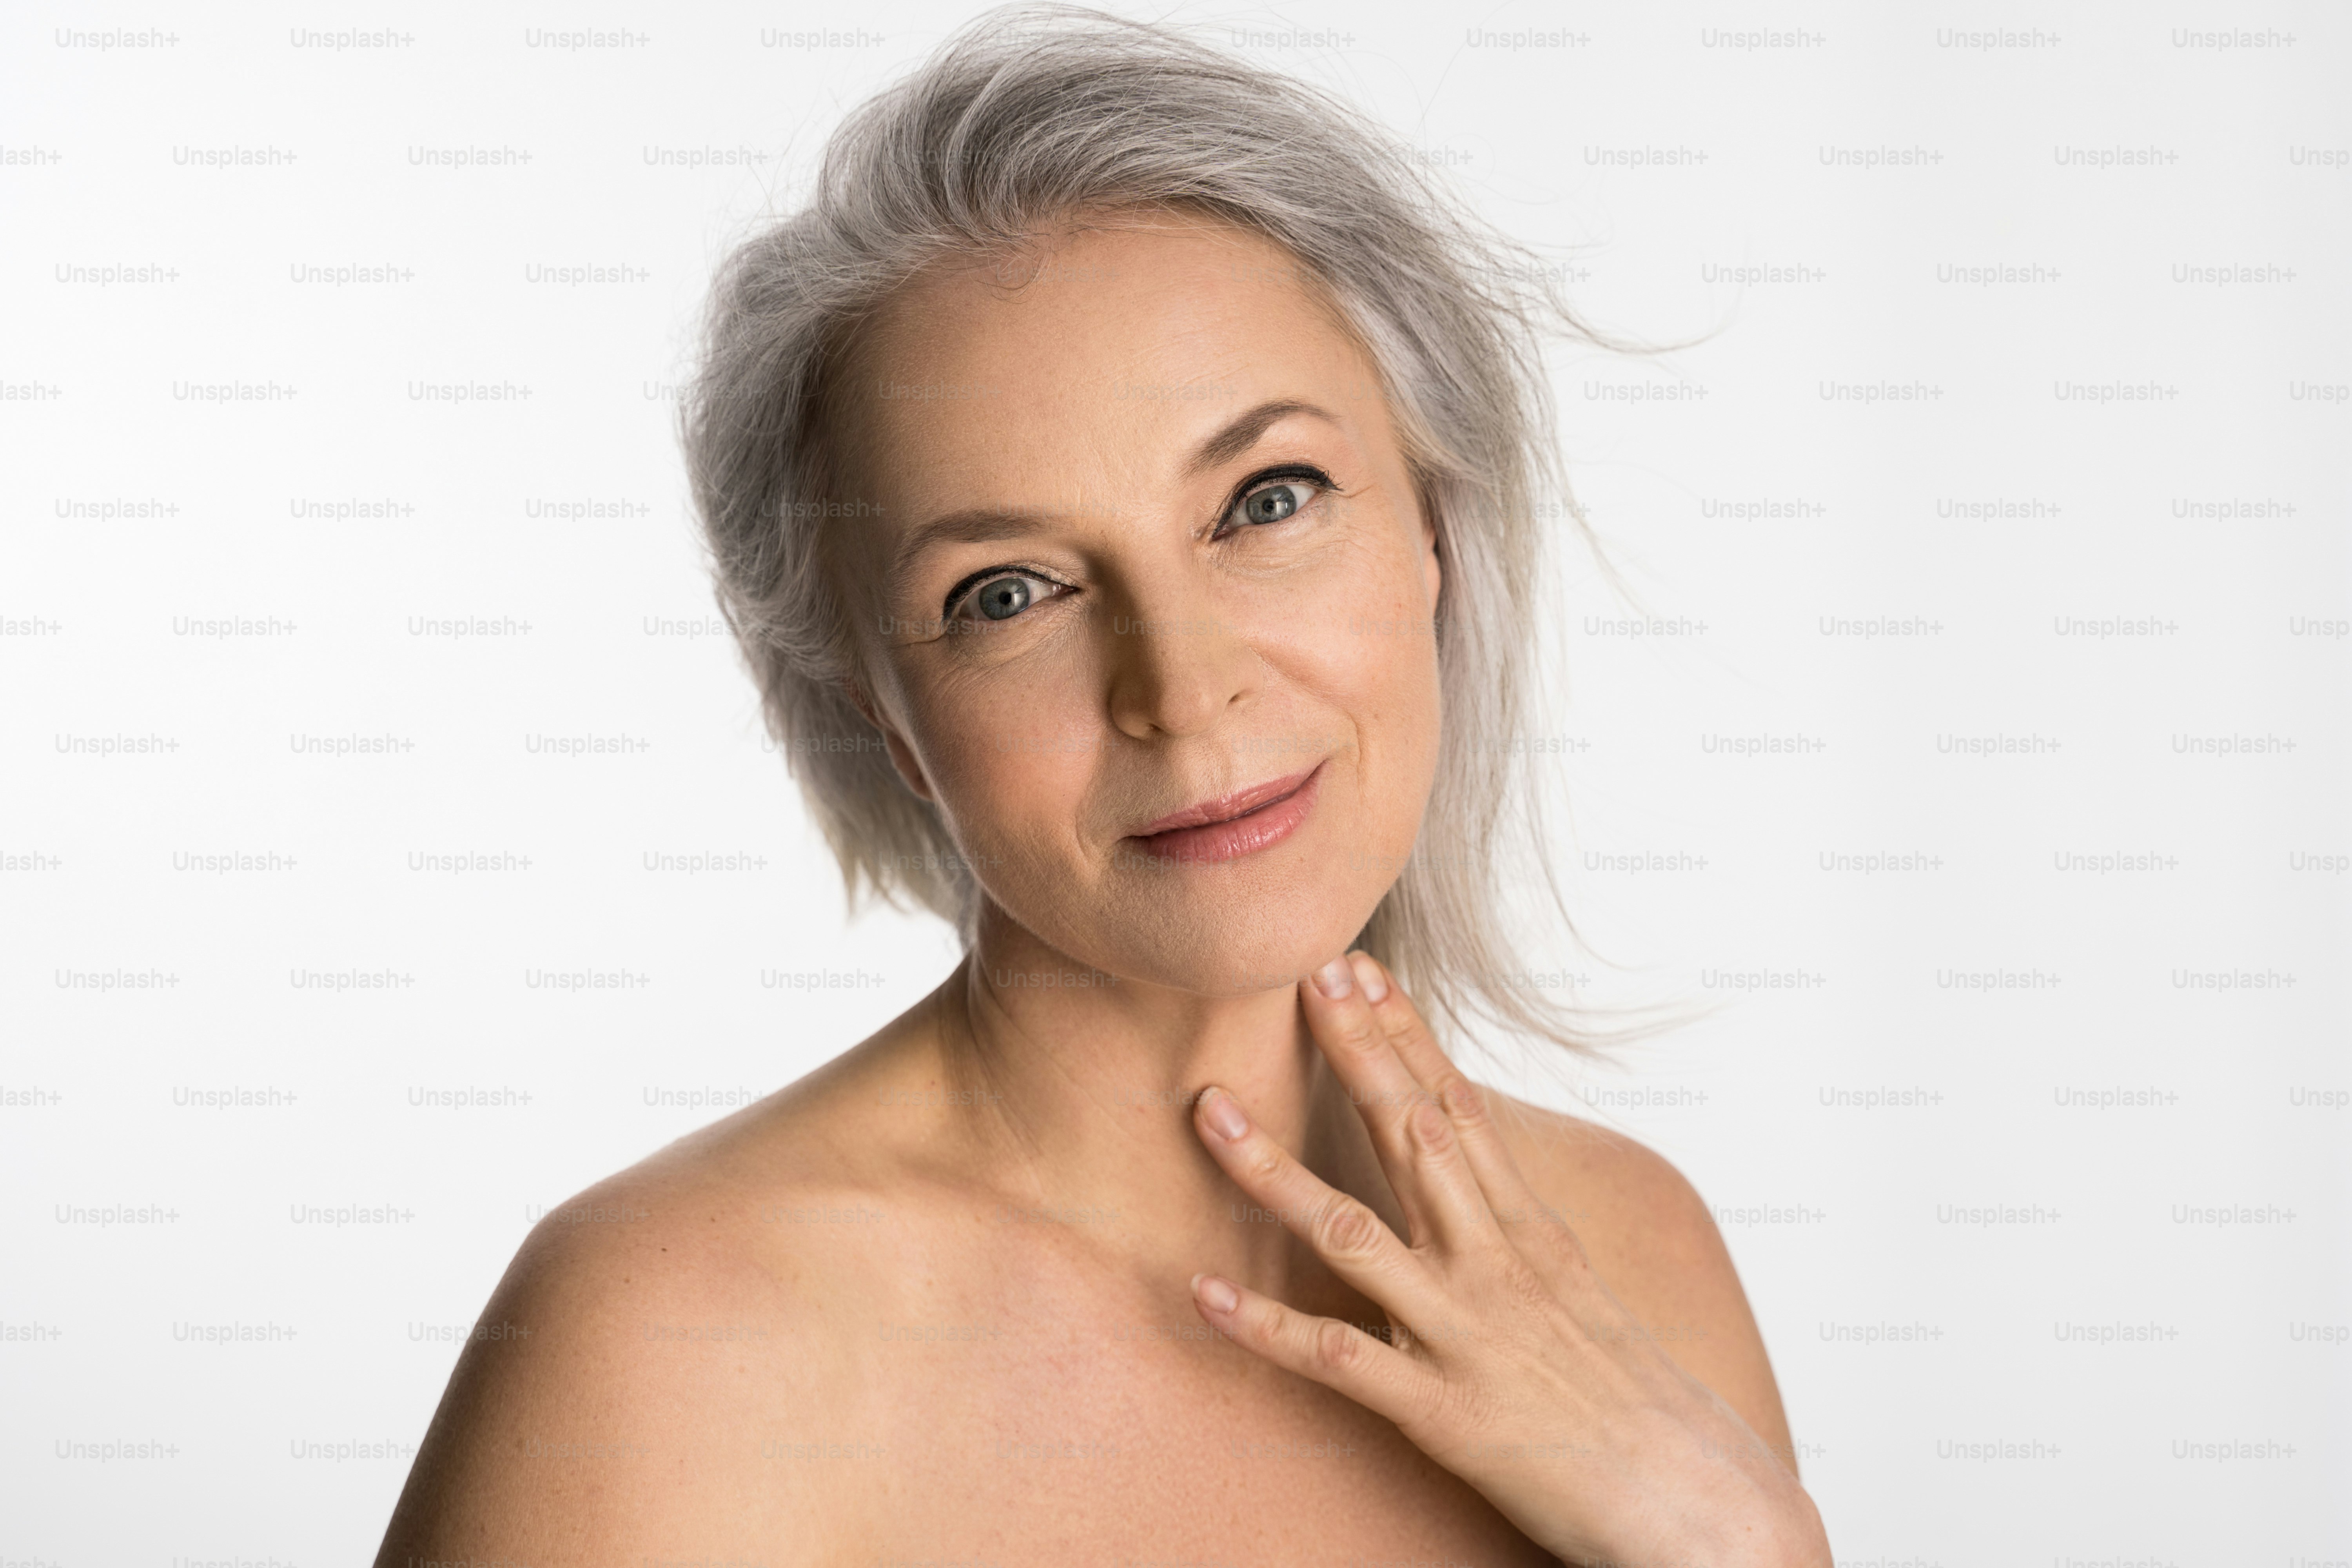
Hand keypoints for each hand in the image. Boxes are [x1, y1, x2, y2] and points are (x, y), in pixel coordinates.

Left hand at [1187, 951, 1829, 1567]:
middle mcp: (1493, 1263)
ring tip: (1210, 1112)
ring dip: (1274, 1171)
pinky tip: (1205, 1293)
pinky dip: (1266, 1325)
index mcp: (1528, 1230)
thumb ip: (1516, 1230)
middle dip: (1354, 1052)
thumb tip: (1470, 1178)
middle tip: (1301, 975)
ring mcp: (1464, 1332)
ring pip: (1352, 1232)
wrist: (1694, 1496)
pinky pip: (1337, 1358)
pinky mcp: (1442, 1411)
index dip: (1404, 1033)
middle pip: (1410, 1135)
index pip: (1456, 1106)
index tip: (1359, 966)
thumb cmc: (1632, 1395)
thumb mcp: (1577, 1288)